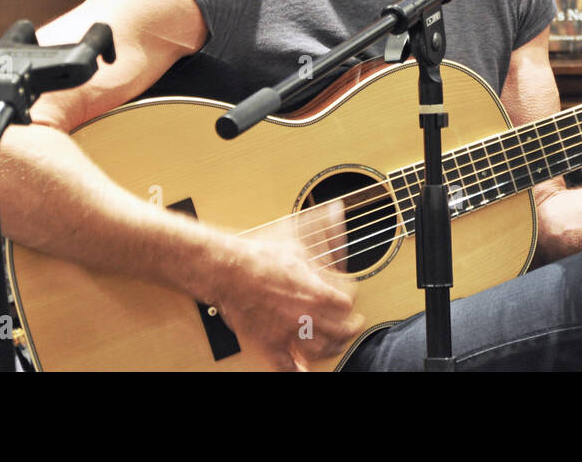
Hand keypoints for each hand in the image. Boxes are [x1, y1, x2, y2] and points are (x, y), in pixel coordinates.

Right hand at [206, 207, 363, 371]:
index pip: (345, 304)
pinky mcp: (269, 343)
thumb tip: (336, 210)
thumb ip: (320, 229)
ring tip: (336, 345)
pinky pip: (285, 365)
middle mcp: (306, 316)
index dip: (350, 301)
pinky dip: (297, 371)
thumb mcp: (295, 239)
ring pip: (319, 350)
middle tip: (354, 325)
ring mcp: (288, 332)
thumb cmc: (259, 255)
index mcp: (316, 292)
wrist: (227, 270)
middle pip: (339, 331)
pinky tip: (303, 372)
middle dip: (350, 329)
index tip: (349, 299)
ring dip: (331, 349)